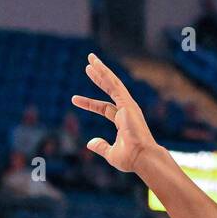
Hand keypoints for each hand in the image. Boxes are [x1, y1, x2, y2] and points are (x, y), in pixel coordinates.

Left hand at [71, 53, 157, 173]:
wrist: (142, 158)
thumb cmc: (130, 158)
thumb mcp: (111, 154)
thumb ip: (101, 146)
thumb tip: (89, 143)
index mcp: (122, 121)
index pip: (103, 108)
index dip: (89, 103)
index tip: (74, 99)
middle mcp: (126, 110)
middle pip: (110, 89)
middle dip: (99, 77)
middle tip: (88, 66)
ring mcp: (128, 105)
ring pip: (112, 83)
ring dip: (101, 70)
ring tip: (90, 59)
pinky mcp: (128, 103)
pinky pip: (114, 85)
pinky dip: (105, 74)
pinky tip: (96, 65)